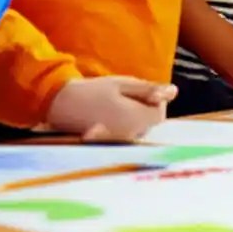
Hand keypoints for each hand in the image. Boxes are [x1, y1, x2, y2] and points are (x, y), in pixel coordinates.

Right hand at [46, 76, 177, 141]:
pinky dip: (119, 126)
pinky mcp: (109, 146)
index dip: (153, 100)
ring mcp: (120, 143)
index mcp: (137, 119)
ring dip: (130, 118)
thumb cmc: (92, 91)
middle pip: (148, 123)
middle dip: (142, 109)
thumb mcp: (123, 84)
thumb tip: (173, 92)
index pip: (159, 113)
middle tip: (120, 96)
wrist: (59, 105)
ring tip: (110, 105)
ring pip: (136, 130)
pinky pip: (124, 136)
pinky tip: (104, 117)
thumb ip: (149, 90)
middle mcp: (132, 136)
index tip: (135, 92)